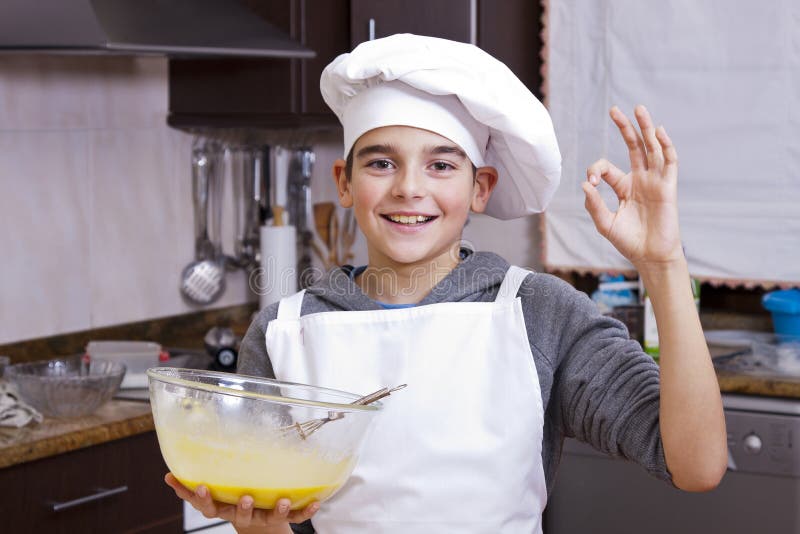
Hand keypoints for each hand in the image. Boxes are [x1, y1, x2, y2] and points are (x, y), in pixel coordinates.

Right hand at [165, 473, 318, 531]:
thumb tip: (168, 475)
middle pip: (241, 515)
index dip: (204, 498)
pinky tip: (316, 502)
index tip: (202, 486)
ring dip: (277, 509)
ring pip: (270, 517)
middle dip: (244, 507)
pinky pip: (296, 517)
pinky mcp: (283, 519)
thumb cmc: (235, 504)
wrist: (261, 530)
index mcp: (225, 508)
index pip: (210, 507)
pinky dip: (306, 510)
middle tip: (246, 497)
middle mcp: (244, 515)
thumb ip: (191, 488)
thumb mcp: (214, 498)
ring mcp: (264, 518)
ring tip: (282, 499)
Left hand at [583, 105, 682, 269]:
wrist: (650, 256)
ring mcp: (655, 182)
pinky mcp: (668, 187)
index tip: (591, 182)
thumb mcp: (605, 223)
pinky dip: (665, 145)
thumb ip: (594, 205)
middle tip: (614, 109)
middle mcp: (640, 180)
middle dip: (625, 128)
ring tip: (639, 109)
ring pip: (652, 148)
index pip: (607, 168)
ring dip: (646, 128)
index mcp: (623, 187)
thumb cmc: (629, 241)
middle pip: (634, 147)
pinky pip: (669, 162)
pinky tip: (658, 131)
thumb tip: (585, 184)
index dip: (596, 170)